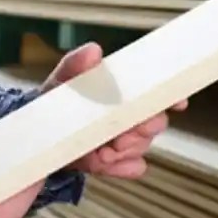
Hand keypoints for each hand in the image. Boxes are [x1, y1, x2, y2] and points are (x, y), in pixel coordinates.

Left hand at [41, 42, 186, 178]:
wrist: (40, 132)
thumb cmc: (57, 99)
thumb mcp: (62, 80)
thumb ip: (76, 64)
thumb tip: (94, 50)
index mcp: (125, 92)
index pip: (160, 93)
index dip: (173, 97)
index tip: (178, 102)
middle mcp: (132, 116)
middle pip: (156, 123)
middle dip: (142, 130)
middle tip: (120, 135)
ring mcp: (126, 141)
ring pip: (142, 147)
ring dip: (125, 150)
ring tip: (101, 151)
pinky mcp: (117, 163)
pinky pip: (133, 168)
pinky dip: (121, 167)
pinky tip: (105, 162)